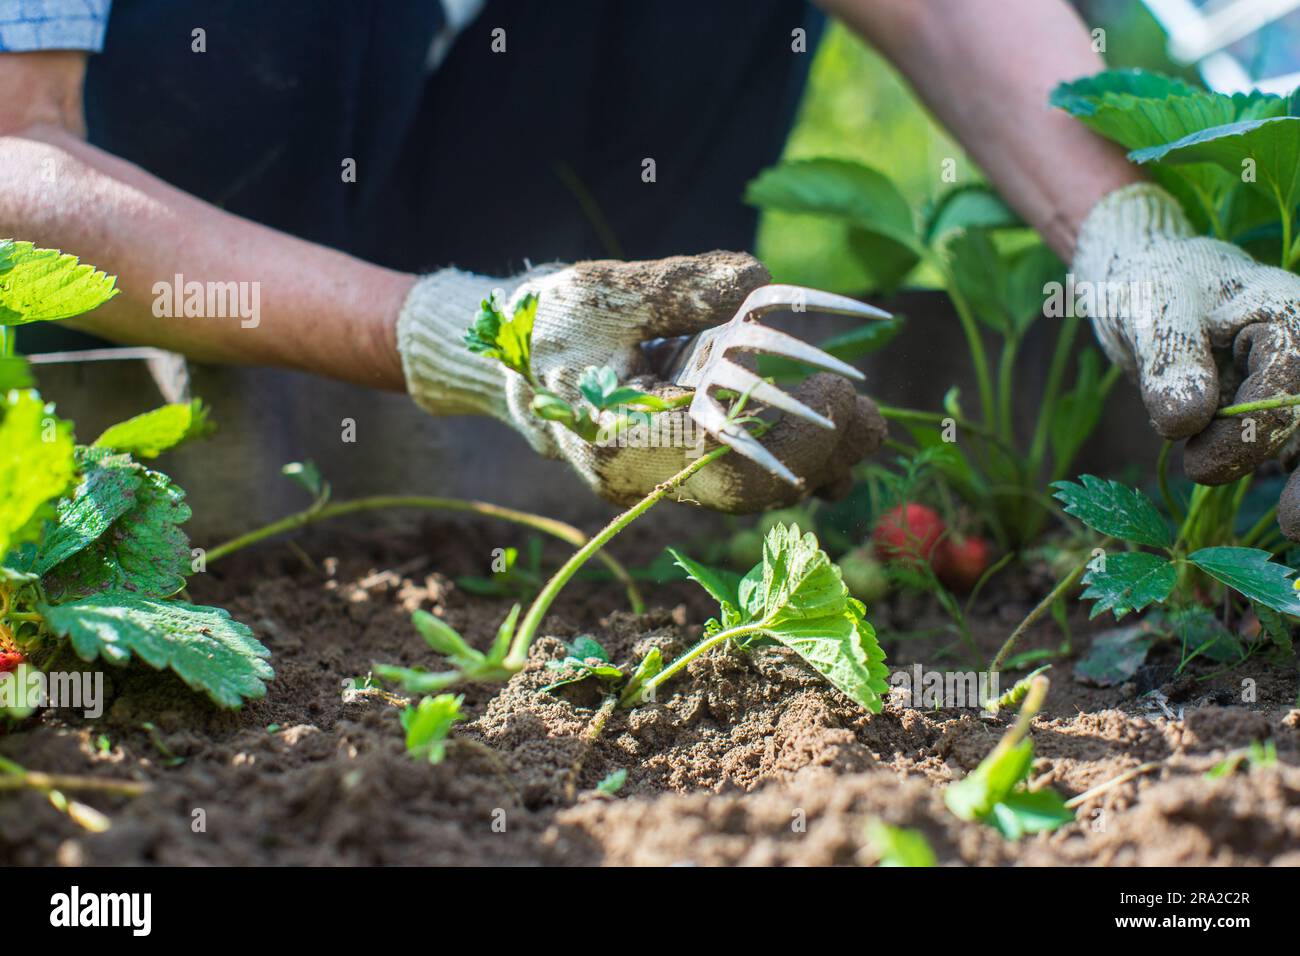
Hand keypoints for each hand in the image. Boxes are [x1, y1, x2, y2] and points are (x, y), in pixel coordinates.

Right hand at [397, 251, 884, 512]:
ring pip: (753, 490)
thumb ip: (678, 285)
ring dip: (815, 462)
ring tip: (867, 419)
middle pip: (751, 486)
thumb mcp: (602, 288)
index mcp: (619, 437)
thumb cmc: (547, 321)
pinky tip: (833, 432)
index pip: (726, 460)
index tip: (836, 386)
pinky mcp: (677, 464)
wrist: (507, 360)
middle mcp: (644, 473)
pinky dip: (791, 457)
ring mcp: (661, 476)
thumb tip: (758, 278)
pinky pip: (744, 477)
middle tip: (866, 407)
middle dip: (819, 452)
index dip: (793, 434)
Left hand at [1073, 184, 1299, 538]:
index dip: (1252, 433)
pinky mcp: (1283, 407)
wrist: (1147, 281)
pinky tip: (1295, 517)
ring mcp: (1298, 380)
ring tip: (1298, 529)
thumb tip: (1187, 420)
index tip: (1198, 466)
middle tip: (1296, 526)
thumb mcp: (1153, 311)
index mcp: (1289, 313)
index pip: (1291, 381)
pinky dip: (1296, 474)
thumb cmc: (1152, 286)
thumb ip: (1171, 360)